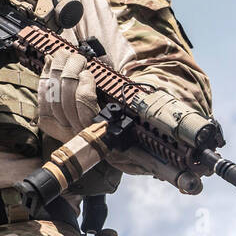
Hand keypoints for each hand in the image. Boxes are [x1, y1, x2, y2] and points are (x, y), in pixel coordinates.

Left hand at [36, 52, 200, 188]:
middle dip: (68, 75)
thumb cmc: (145, 136)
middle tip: (78, 57)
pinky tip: (52, 62)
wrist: (129, 144)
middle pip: (64, 103)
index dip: (82, 94)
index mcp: (106, 142)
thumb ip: (167, 150)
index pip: (85, 118)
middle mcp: (83, 139)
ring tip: (67, 55)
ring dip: (57, 73)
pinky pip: (43, 100)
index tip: (89, 74)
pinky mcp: (53, 123)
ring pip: (52, 100)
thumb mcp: (156, 140)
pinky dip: (45, 78)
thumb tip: (192, 180)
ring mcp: (64, 131)